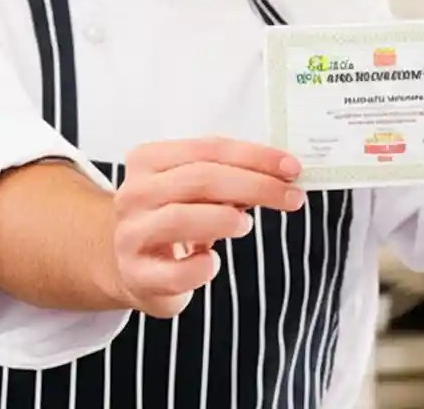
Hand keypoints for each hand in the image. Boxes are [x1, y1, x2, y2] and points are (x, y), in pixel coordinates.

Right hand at [113, 137, 305, 317]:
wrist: (132, 265)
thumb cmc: (173, 219)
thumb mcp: (194, 189)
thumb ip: (229, 176)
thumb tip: (282, 173)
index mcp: (148, 160)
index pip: (208, 148)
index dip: (255, 156)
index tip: (291, 167)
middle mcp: (134, 193)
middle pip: (200, 179)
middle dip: (255, 185)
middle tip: (292, 197)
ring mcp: (131, 234)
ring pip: (182, 218)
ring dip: (225, 219)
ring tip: (248, 224)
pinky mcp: (136, 275)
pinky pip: (176, 272)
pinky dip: (202, 267)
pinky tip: (213, 262)